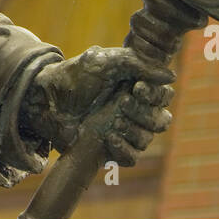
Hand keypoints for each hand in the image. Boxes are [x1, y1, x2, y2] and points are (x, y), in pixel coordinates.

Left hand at [20, 46, 174, 164]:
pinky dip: (122, 149)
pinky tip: (107, 137)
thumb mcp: (106, 61)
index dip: (156, 95)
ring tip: (111, 121)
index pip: (164, 95)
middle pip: (161, 120)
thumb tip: (170, 76)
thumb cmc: (75, 76)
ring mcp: (122, 129)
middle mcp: (133, 108)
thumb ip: (139, 64)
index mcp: (136, 86)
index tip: (137, 88)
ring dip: (131, 130)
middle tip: (121, 103)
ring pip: (147, 139)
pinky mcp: (110, 148)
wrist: (47, 100)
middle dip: (144, 113)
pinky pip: (131, 158)